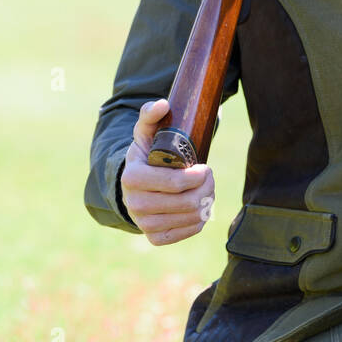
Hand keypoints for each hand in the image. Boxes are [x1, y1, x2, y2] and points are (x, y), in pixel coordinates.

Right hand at [120, 99, 215, 245]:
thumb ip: (150, 115)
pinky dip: (200, 220)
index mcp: (132, 178)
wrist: (134, 186)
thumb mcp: (145, 133)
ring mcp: (144, 224)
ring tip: (206, 189)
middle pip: (188, 201)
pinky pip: (188, 232)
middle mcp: (135, 204)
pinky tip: (199, 207)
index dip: (199, 176)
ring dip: (207, 202)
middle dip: (207, 187)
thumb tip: (163, 104)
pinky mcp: (155, 237)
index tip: (205, 167)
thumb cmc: (146, 155)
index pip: (175, 183)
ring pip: (191, 217)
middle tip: (209, 177)